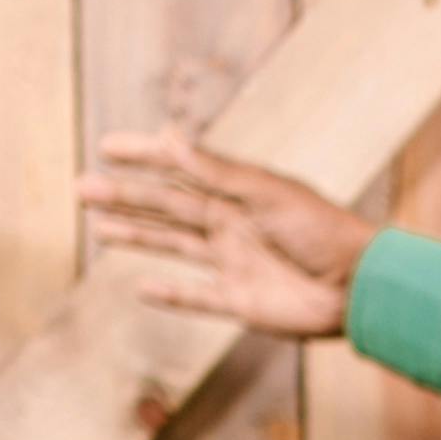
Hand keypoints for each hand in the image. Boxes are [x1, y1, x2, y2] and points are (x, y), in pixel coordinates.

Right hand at [79, 129, 374, 338]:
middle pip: (166, 207)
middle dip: (125, 197)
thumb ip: (215, 170)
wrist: (359, 285)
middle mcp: (230, 225)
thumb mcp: (266, 192)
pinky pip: (196, 298)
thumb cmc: (322, 230)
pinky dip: (170, 295)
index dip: (143, 158)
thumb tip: (167, 137)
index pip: (179, 170)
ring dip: (136, 236)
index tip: (106, 147)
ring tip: (97, 228)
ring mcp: (232, 263)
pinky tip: (140, 287)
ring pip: (172, 246)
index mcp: (237, 193)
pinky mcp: (240, 302)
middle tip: (82, 189)